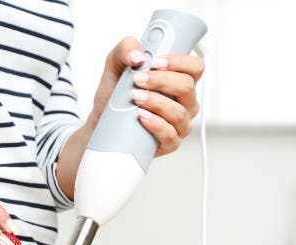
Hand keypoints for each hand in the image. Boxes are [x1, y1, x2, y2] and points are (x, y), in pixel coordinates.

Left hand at [90, 36, 204, 156]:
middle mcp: (184, 102)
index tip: (155, 62)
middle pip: (187, 87)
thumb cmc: (114, 98)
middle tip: (139, 79)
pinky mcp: (169, 143)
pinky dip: (155, 124)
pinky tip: (141, 117)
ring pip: (179, 112)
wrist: (101, 125)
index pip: (195, 67)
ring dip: (156, 102)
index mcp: (178, 82)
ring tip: (135, 98)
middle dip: (161, 81)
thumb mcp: (114, 68)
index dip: (179, 62)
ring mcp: (179, 124)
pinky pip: (170, 134)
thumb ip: (124, 50)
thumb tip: (137, 55)